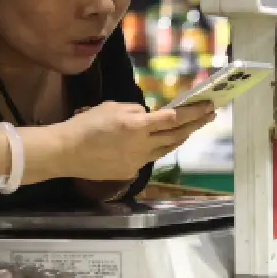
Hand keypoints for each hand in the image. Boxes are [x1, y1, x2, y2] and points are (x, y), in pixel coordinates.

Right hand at [48, 101, 215, 181]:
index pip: (174, 118)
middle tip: (209, 115)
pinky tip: (160, 142)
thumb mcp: (112, 107)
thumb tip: (148, 116)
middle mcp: (143, 145)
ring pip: (167, 149)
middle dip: (196, 124)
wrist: (67, 151)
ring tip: (191, 129)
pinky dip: (157, 148)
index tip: (207, 106)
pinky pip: (149, 157)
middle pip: (177, 135)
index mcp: (138, 125)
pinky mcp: (131, 171)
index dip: (193, 112)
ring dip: (181, 138)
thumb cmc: (86, 124)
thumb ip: (135, 111)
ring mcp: (138, 161)